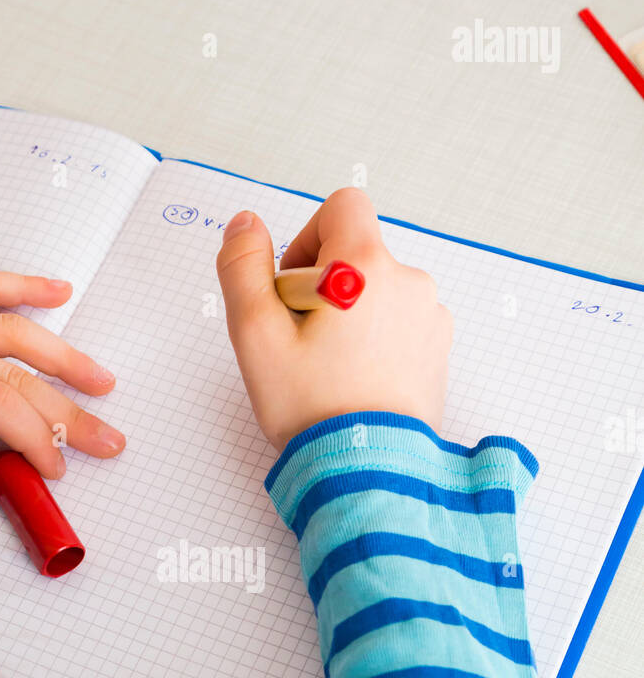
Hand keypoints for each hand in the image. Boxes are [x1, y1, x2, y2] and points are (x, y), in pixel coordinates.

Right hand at [216, 188, 451, 450]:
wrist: (367, 470)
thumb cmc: (312, 408)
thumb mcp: (255, 335)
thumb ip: (242, 267)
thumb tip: (246, 223)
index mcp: (366, 266)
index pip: (342, 207)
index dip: (307, 238)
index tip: (293, 288)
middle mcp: (408, 282)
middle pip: (355, 255)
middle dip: (322, 287)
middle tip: (303, 344)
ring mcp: (429, 317)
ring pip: (376, 291)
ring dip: (349, 315)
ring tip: (330, 369)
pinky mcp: (436, 349)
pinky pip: (398, 323)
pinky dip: (374, 341)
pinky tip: (355, 381)